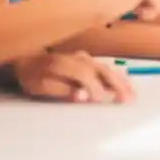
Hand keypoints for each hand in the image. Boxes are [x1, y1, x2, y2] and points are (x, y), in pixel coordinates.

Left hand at [15, 51, 133, 103]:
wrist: (27, 60)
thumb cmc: (32, 76)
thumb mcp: (40, 87)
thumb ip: (62, 90)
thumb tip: (83, 96)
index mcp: (65, 64)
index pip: (86, 76)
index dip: (95, 89)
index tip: (103, 102)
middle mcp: (79, 59)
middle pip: (102, 71)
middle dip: (117, 85)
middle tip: (129, 100)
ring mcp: (84, 58)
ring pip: (107, 68)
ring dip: (121, 81)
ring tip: (133, 94)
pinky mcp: (87, 60)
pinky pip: (105, 67)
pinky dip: (117, 76)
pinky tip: (125, 82)